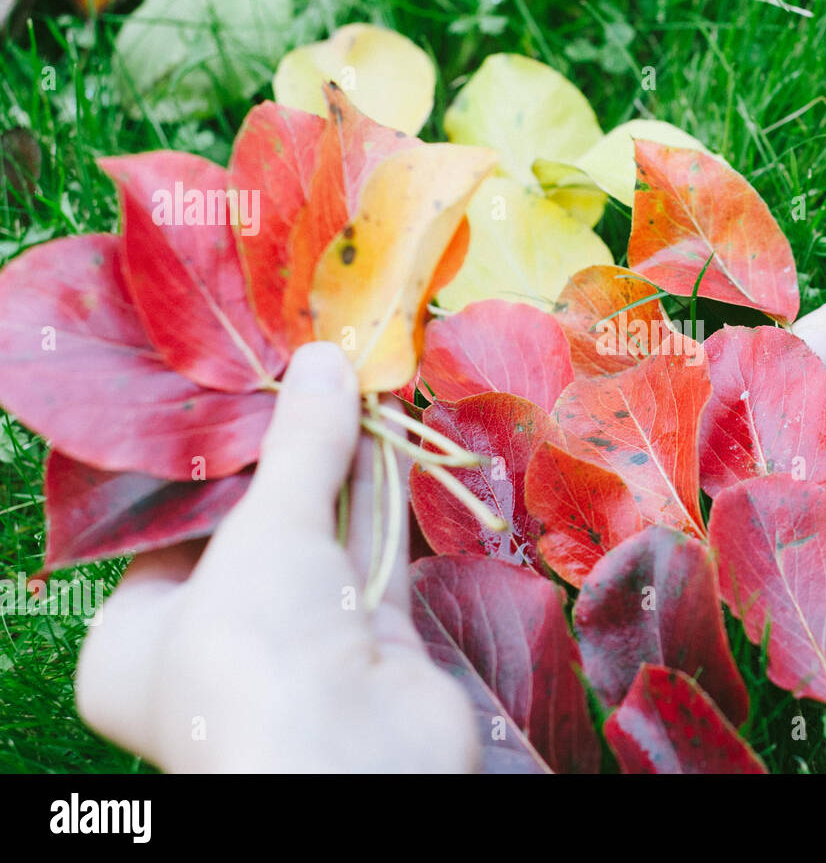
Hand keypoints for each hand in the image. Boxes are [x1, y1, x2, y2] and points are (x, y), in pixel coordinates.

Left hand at [75, 343, 478, 772]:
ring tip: (360, 384)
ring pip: (321, 540)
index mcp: (138, 640)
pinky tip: (392, 433)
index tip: (243, 391)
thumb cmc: (255, 651)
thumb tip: (322, 358)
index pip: (170, 529)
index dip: (212, 458)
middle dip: (288, 455)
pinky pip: (373, 558)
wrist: (355, 762)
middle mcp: (216, 647)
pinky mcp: (374, 648)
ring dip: (345, 467)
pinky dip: (383, 499)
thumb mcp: (263, 528)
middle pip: (254, 530)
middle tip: (309, 375)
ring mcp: (301, 650)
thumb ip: (298, 442)